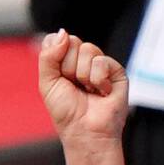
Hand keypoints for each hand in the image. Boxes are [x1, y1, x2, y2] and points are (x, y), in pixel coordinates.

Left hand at [39, 30, 128, 149]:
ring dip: (82, 75)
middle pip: (72, 42)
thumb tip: (63, 32)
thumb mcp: (47, 83)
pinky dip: (98, 80)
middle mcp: (82, 61)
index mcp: (65, 63)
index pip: (58, 40)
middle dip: (68, 67)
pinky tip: (101, 92)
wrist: (84, 131)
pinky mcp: (116, 71)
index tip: (58, 77)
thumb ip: (48, 56)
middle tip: (73, 86)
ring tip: (87, 91)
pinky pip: (102, 61)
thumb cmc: (65, 112)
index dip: (55, 57)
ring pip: (87, 50)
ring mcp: (100, 65)